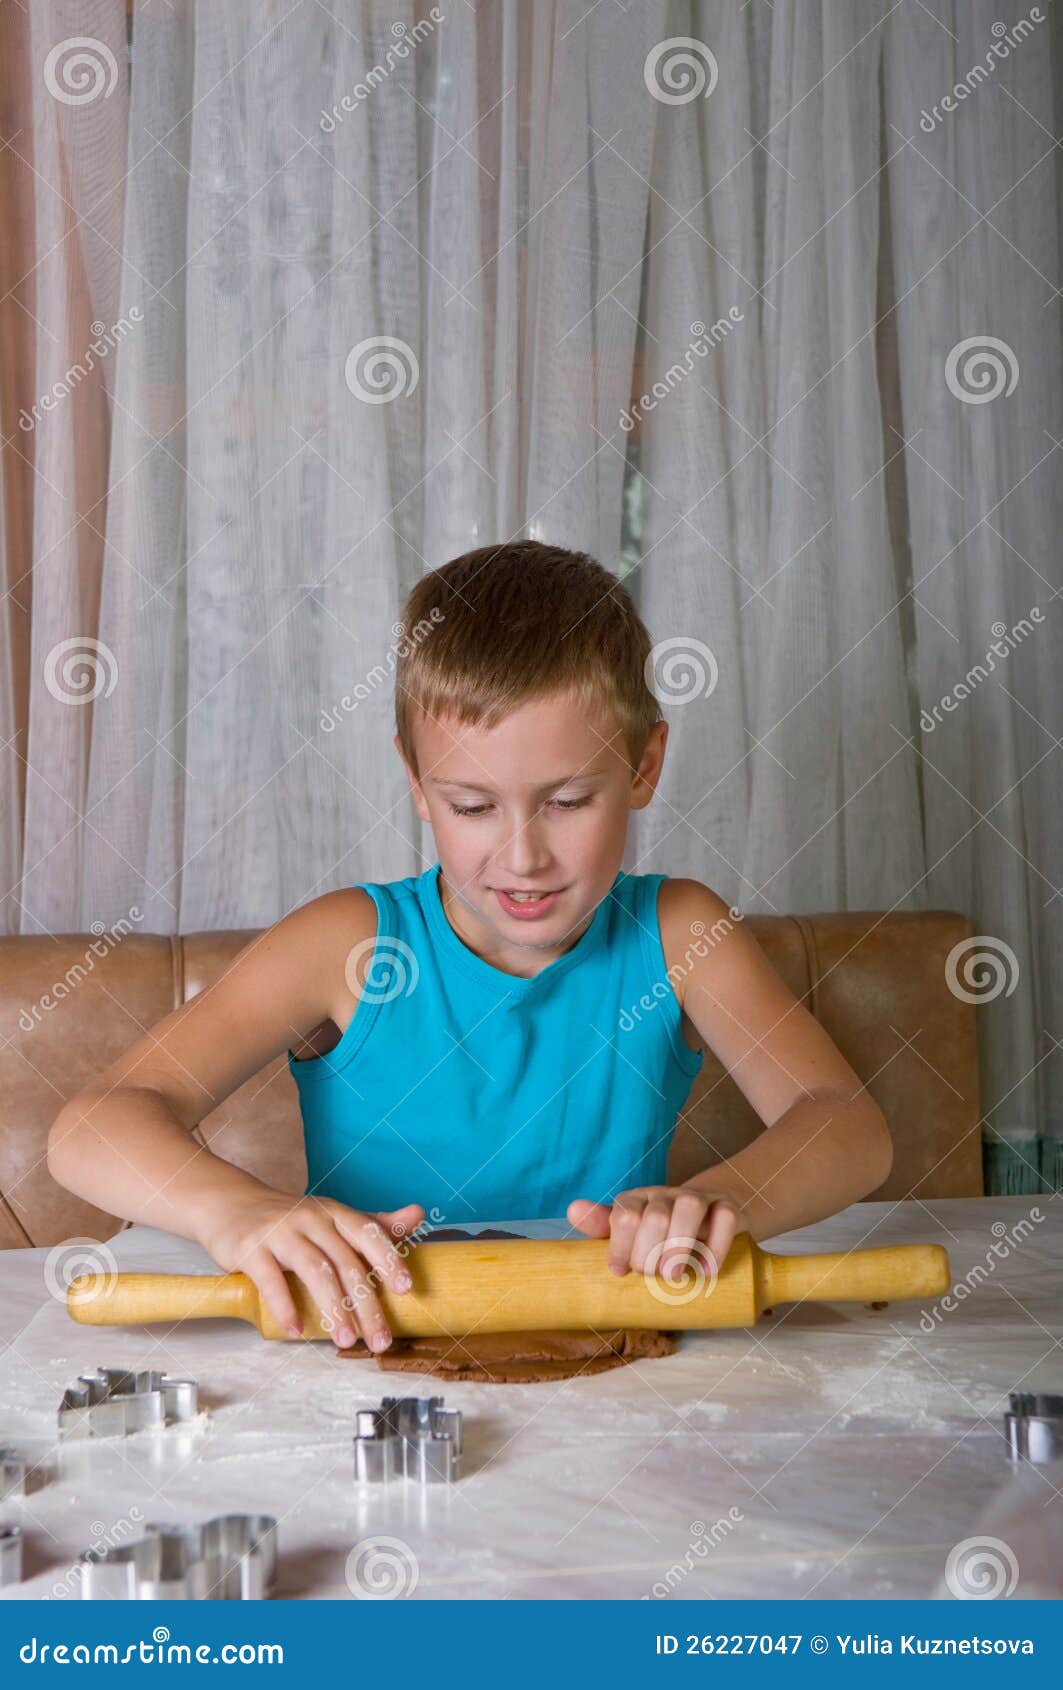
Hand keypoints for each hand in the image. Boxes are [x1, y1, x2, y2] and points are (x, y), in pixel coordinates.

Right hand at [198, 1188, 424, 1349]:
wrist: (230, 1203)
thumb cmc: (290, 1219)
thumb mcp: (332, 1217)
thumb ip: (374, 1223)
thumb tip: (419, 1213)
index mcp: (335, 1213)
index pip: (368, 1232)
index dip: (388, 1259)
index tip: (406, 1289)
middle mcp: (311, 1218)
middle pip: (345, 1262)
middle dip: (367, 1304)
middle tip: (380, 1340)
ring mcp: (280, 1231)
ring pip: (314, 1271)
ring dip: (333, 1309)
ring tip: (346, 1342)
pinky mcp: (251, 1248)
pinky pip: (270, 1280)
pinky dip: (285, 1307)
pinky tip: (296, 1330)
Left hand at [566, 1186, 746, 1282]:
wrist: (710, 1212)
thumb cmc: (662, 1230)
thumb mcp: (631, 1230)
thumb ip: (603, 1225)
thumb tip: (572, 1210)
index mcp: (637, 1200)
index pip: (624, 1215)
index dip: (619, 1246)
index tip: (619, 1272)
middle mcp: (666, 1195)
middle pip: (654, 1216)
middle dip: (649, 1252)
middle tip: (652, 1276)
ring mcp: (698, 1198)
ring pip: (689, 1207)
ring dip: (679, 1246)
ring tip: (674, 1276)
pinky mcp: (727, 1208)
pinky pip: (724, 1218)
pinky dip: (716, 1247)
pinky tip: (708, 1271)